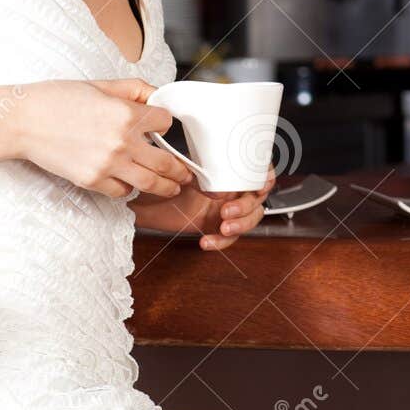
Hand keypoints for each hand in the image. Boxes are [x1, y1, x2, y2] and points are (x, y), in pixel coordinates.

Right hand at [12, 78, 195, 198]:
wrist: (23, 120)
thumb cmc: (58, 98)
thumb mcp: (102, 84)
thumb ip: (135, 89)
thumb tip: (157, 98)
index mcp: (127, 114)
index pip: (165, 123)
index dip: (165, 122)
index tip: (161, 126)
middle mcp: (123, 142)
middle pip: (166, 162)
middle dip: (179, 169)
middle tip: (185, 174)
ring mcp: (108, 164)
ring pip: (150, 183)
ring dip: (165, 187)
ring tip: (172, 188)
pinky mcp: (92, 180)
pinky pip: (121, 192)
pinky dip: (128, 189)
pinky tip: (130, 184)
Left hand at [130, 167, 276, 250]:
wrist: (144, 199)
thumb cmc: (161, 176)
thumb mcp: (180, 167)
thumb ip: (198, 169)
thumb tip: (211, 177)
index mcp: (228, 167)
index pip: (259, 170)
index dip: (266, 179)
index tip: (260, 187)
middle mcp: (231, 187)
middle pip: (257, 199)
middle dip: (247, 208)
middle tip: (227, 211)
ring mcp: (225, 207)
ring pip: (249, 219)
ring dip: (241, 225)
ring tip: (223, 228)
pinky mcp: (215, 226)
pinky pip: (228, 237)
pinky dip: (221, 242)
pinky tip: (207, 241)